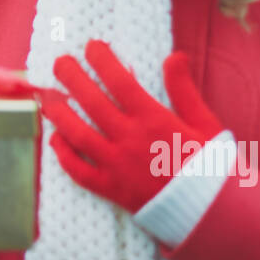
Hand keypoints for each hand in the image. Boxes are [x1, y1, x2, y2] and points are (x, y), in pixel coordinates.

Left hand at [42, 39, 225, 213]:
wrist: (211, 214)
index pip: (120, 81)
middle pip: (92, 102)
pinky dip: (63, 155)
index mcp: (154, 120)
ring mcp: (118, 166)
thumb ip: (184, 89)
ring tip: (47, 96)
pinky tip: (55, 139)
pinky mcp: (112, 190)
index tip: (91, 45)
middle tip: (59, 62)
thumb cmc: (211, 166)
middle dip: (72, 78)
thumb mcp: (205, 123)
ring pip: (77, 134)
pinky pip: (79, 172)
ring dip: (58, 113)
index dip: (102, 60)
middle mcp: (131, 139)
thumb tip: (174, 56)